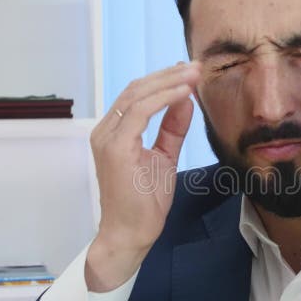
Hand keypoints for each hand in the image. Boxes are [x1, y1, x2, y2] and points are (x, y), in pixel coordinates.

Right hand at [86, 62, 200, 291]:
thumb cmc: (144, 202)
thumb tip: (186, 101)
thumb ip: (172, 129)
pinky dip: (164, 98)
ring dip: (169, 82)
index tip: (188, 71)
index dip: (163, 79)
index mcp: (113, 132)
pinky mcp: (115, 147)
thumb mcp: (164, 157)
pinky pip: (141, 112)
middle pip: (136, 89)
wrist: (131, 234)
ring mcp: (107, 137)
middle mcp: (105, 130)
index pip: (137, 95)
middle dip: (168, 75)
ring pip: (138, 95)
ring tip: (194, 74)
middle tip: (195, 66)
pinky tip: (184, 93)